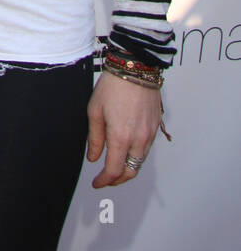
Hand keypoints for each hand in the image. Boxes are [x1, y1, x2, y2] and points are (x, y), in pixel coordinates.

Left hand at [87, 71, 162, 187]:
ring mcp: (150, 134)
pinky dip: (136, 155)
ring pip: (140, 161)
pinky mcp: (156, 126)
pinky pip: (146, 148)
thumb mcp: (95, 111)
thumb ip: (94, 138)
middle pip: (131, 172)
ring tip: (114, 165)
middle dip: (118, 180)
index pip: (114, 171)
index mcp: (121, 137)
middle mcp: (139, 139)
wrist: (135, 68)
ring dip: (128, 168)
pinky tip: (126, 149)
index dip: (104, 181)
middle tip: (106, 179)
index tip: (97, 182)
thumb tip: (94, 157)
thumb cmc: (113, 85)